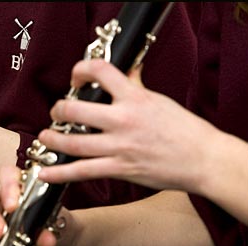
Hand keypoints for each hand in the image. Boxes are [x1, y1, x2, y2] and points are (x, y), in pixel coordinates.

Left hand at [38, 58, 218, 193]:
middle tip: (56, 113)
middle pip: (75, 110)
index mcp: (135, 97)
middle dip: (58, 110)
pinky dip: (60, 173)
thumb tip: (124, 71)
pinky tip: (45, 172)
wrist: (202, 159)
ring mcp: (119, 146)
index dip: (80, 70)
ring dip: (52, 140)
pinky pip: (82, 171)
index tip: (76, 78)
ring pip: (73, 143)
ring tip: (44, 137)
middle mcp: (123, 119)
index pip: (100, 72)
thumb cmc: (183, 129)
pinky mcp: (119, 168)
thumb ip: (135, 86)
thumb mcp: (158, 100)